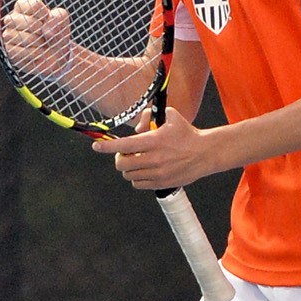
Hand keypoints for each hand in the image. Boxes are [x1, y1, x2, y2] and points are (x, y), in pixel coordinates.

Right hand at [0, 0, 73, 78]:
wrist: (56, 56)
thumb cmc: (56, 34)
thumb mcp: (62, 21)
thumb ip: (58, 18)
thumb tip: (46, 30)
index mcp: (24, 6)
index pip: (33, 5)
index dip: (45, 15)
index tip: (47, 20)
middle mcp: (13, 18)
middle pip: (23, 21)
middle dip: (39, 30)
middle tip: (44, 34)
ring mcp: (9, 34)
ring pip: (18, 36)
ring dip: (36, 42)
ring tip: (41, 43)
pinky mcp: (9, 50)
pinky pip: (17, 51)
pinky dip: (32, 53)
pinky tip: (37, 52)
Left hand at [92, 107, 216, 190]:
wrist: (205, 153)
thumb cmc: (186, 134)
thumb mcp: (170, 116)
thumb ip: (149, 117)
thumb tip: (135, 127)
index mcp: (154, 141)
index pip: (124, 145)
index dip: (106, 147)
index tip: (96, 146)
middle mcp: (154, 159)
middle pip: (122, 164)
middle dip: (119, 158)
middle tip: (125, 154)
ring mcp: (157, 173)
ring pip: (129, 175)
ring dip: (128, 168)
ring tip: (137, 161)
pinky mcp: (161, 183)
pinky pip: (138, 184)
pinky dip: (136, 178)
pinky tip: (144, 170)